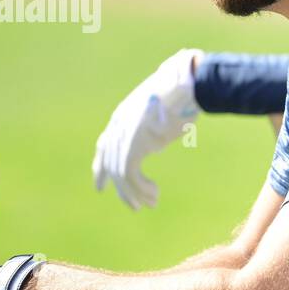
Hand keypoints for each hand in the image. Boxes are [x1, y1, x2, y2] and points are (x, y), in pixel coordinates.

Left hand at [92, 48, 202, 209]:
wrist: (188, 83)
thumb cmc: (185, 90)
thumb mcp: (167, 106)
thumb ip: (160, 118)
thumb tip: (168, 122)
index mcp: (124, 116)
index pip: (105, 145)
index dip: (100, 168)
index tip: (100, 187)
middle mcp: (119, 125)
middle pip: (110, 163)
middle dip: (122, 189)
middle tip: (136, 206)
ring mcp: (124, 134)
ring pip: (120, 173)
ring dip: (134, 193)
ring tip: (150, 203)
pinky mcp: (134, 144)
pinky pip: (130, 174)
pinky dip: (141, 188)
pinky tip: (155, 194)